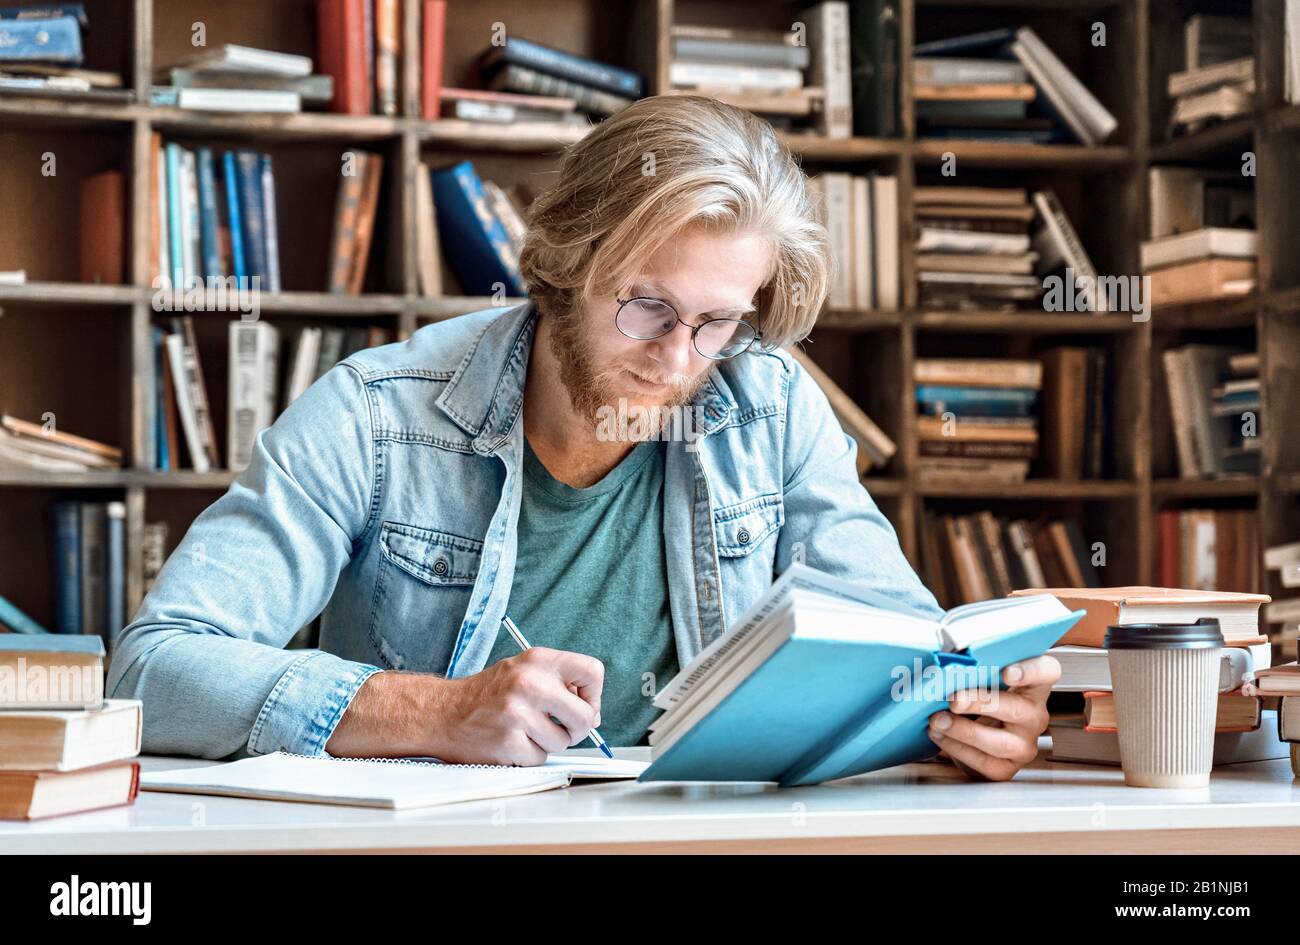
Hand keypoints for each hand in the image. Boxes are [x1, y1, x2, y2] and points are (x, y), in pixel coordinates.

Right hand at [428, 647, 603, 765]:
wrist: (442, 712)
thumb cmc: (487, 694)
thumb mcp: (523, 670)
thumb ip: (557, 682)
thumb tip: (593, 711)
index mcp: (538, 659)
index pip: (592, 671)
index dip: (594, 694)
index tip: (583, 704)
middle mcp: (530, 683)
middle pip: (586, 716)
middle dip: (578, 728)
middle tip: (562, 728)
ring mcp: (519, 713)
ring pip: (564, 742)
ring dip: (549, 743)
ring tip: (526, 731)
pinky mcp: (509, 742)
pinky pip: (540, 757)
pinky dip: (529, 755)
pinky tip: (511, 741)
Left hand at [926, 654, 1059, 781]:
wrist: (978, 734)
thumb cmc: (981, 697)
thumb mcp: (983, 678)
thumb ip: (975, 668)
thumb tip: (947, 660)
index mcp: (1033, 686)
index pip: (1047, 672)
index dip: (1031, 671)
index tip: (1007, 672)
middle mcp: (1035, 715)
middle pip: (1017, 709)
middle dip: (980, 703)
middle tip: (954, 700)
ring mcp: (1025, 744)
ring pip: (1000, 742)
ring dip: (964, 730)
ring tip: (938, 720)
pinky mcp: (1008, 767)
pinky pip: (985, 762)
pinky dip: (957, 748)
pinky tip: (941, 736)